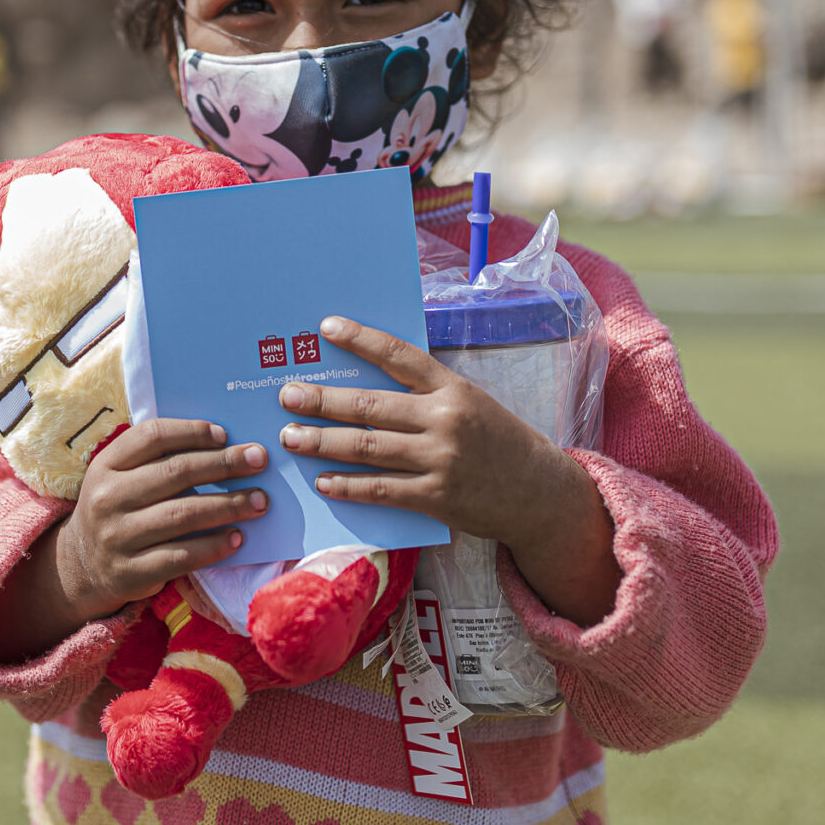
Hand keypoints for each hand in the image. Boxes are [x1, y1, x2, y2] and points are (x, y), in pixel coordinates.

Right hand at [58, 420, 268, 614]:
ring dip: (228, 505)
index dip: (191, 432)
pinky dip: (213, 546)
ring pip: (183, 514)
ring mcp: (118, 536)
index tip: (225, 434)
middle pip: (175, 473)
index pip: (152, 436)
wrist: (82, 566)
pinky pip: (182, 556)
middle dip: (224, 465)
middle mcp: (108, 498)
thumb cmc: (118, 509)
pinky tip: (237, 537)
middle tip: (259, 460)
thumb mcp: (120, 477)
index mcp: (106, 465)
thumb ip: (158, 460)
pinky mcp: (132, 571)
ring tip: (259, 500)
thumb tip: (224, 444)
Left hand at [278, 317, 618, 627]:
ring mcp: (439, 460)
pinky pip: (381, 489)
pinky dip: (347, 485)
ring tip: (290, 437)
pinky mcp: (435, 497)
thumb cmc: (496, 441)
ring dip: (322, 442)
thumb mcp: (469, 402)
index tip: (326, 327)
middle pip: (370, 406)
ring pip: (368, 447)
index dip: (361, 339)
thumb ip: (425, 393)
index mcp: (453, 388)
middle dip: (323, 400)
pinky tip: (322, 481)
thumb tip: (364, 382)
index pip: (399, 356)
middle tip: (287, 394)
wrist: (537, 492)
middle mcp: (445, 420)